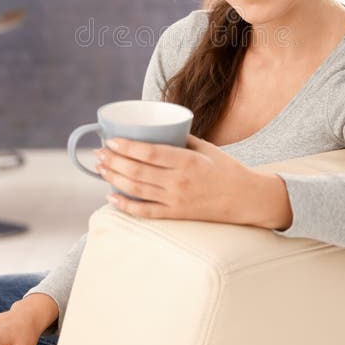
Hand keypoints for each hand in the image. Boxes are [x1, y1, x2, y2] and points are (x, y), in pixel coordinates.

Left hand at [95, 134, 292, 228]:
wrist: (245, 199)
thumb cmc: (226, 168)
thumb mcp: (206, 147)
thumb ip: (181, 139)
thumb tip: (156, 129)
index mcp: (188, 161)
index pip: (150, 153)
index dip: (127, 147)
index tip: (112, 140)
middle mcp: (180, 182)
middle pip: (138, 172)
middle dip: (114, 162)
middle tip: (98, 153)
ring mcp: (176, 201)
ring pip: (137, 190)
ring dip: (115, 179)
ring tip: (100, 168)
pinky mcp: (176, 215)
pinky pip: (145, 212)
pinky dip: (126, 206)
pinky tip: (111, 197)